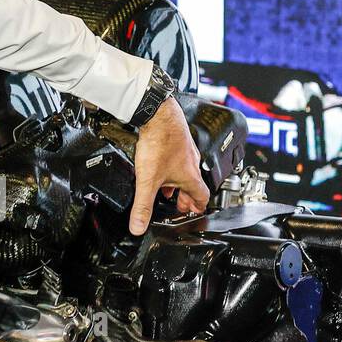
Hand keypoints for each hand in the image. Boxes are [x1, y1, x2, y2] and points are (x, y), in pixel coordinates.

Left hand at [129, 97, 210, 234]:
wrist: (158, 115)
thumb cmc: (159, 143)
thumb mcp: (147, 181)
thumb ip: (142, 206)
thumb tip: (138, 226)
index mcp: (190, 176)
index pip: (202, 196)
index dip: (198, 207)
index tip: (194, 212)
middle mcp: (192, 163)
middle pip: (194, 184)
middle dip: (187, 197)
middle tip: (181, 205)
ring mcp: (186, 149)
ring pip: (186, 170)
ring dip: (179, 182)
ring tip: (168, 190)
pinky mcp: (177, 139)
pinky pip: (179, 158)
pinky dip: (172, 167)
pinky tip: (159, 166)